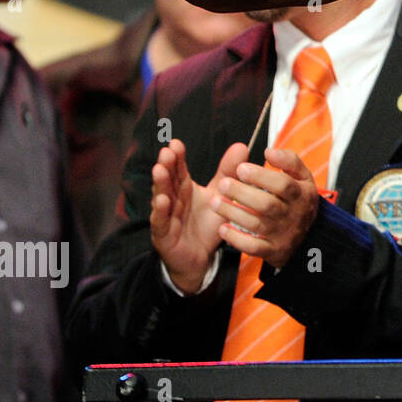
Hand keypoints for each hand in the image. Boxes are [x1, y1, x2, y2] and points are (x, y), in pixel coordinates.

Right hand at [150, 139, 245, 294]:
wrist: (200, 258)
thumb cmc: (206, 224)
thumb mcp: (220, 196)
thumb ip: (228, 173)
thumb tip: (241, 146)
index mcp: (184, 189)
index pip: (179, 170)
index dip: (177, 157)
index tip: (176, 143)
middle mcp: (172, 200)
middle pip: (168, 180)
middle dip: (167, 166)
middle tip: (167, 152)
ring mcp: (166, 216)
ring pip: (161, 197)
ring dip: (160, 184)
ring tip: (160, 169)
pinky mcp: (163, 235)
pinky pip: (161, 222)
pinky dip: (160, 211)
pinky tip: (162, 200)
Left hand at [209, 147, 321, 269]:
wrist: (308, 236)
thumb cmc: (298, 200)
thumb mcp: (302, 177)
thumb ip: (288, 160)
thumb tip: (269, 151)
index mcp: (301, 194)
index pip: (282, 184)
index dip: (260, 176)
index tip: (240, 168)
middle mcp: (293, 214)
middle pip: (267, 204)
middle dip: (242, 193)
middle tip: (223, 184)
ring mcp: (283, 234)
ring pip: (256, 224)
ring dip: (233, 213)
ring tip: (215, 202)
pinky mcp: (273, 251)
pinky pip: (254, 247)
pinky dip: (236, 239)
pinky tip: (222, 228)